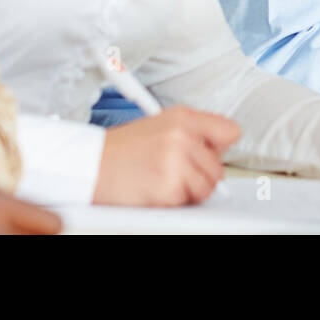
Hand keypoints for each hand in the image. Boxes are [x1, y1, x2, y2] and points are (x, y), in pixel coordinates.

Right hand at [93, 106, 240, 205]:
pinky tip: (154, 190)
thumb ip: (191, 131)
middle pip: (219, 168)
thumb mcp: (159, 125)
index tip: (209, 155)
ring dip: (189, 192)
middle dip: (201, 176)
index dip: (219, 148)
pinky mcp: (168, 186)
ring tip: (165, 183)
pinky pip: (187, 202)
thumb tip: (221, 147)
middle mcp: (182, 135)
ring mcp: (176, 160)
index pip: (230, 131)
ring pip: (207, 187)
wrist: (89, 163)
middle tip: (177, 175)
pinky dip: (172, 202)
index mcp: (183, 117)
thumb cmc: (121, 149)